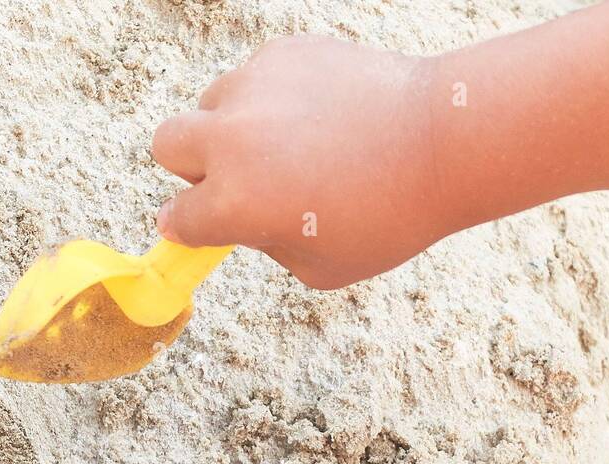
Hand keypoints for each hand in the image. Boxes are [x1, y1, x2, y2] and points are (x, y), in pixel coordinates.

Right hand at [152, 35, 445, 289]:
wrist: (441, 142)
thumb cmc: (389, 216)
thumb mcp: (322, 265)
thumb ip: (269, 244)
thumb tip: (249, 220)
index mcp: (236, 204)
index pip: (178, 218)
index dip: (189, 227)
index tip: (199, 225)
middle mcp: (233, 141)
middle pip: (167, 145)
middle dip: (191, 167)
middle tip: (234, 178)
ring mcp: (255, 89)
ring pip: (213, 104)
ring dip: (234, 127)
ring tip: (293, 145)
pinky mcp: (283, 53)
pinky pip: (257, 77)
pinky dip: (275, 97)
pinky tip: (322, 116)